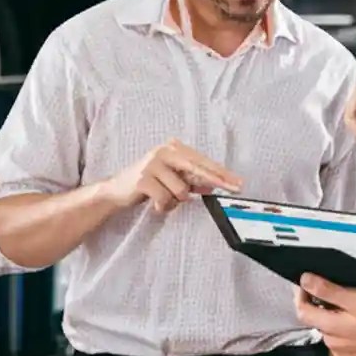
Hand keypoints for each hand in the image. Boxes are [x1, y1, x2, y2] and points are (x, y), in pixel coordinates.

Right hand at [105, 139, 242, 212]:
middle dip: (218, 181)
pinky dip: (163, 206)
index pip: (203, 162)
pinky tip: (154, 203)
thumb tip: (213, 185)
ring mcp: (152, 164)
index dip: (222, 173)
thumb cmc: (149, 183)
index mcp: (173, 149)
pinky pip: (165, 199)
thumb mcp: (173, 179)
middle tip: (236, 189)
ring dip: (174, 201)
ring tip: (162, 198)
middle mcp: (164, 152)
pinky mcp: (142, 179)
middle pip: (198, 169)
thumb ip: (192, 180)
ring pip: (181, 191)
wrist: (117, 190)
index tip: (238, 184)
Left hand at [295, 273, 355, 355]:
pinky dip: (348, 334)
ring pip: (332, 334)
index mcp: (332, 329)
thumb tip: (305, 280)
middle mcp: (334, 347)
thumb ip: (329, 291)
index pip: (302, 311)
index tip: (307, 284)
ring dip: (337, 321)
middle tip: (342, 296)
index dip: (302, 295)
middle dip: (324, 308)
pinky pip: (343, 345)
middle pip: (318, 322)